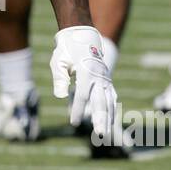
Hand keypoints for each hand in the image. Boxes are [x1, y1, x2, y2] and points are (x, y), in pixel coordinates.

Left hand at [50, 25, 116, 140]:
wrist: (82, 35)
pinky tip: (111, 121)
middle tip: (100, 134)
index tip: (74, 123)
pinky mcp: (107, 79)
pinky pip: (112, 97)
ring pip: (109, 101)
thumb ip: (59, 78)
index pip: (83, 95)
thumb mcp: (58, 61)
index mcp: (86, 71)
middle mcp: (98, 76)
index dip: (79, 110)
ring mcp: (105, 78)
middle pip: (100, 101)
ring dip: (109, 118)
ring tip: (106, 134)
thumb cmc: (67, 49)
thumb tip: (61, 96)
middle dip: (100, 119)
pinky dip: (112, 109)